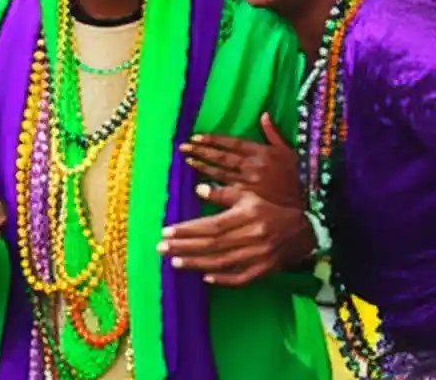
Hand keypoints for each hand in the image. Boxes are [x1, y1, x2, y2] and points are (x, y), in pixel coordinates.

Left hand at [159, 184, 316, 285]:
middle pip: (213, 245)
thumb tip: (197, 189)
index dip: (187, 230)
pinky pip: (242, 278)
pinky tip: (205, 278)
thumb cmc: (273, 208)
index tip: (166, 231)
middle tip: (162, 248)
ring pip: (223, 262)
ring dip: (196, 264)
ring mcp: (261, 255)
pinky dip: (224, 279)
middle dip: (184, 247)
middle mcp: (254, 236)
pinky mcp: (267, 269)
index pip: (211, 225)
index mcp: (248, 215)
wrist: (308, 228)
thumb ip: (223, 194)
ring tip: (175, 262)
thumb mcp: (250, 195)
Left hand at [181, 113, 302, 207]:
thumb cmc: (300, 173)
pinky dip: (213, 186)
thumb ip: (274, 134)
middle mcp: (254, 165)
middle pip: (223, 157)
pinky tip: (199, 184)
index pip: (233, 143)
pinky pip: (228, 190)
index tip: (197, 136)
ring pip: (222, 172)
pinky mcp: (250, 197)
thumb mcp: (289, 151)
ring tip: (188, 160)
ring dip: (203, 166)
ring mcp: (251, 182)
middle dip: (202, 151)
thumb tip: (264, 115)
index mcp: (262, 152)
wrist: (312, 199)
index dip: (214, 139)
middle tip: (184, 146)